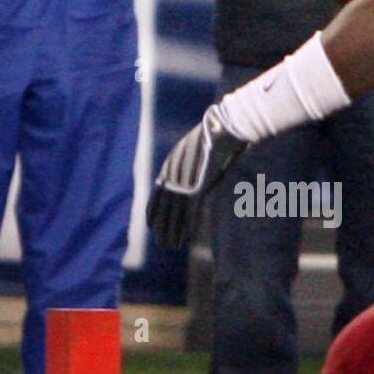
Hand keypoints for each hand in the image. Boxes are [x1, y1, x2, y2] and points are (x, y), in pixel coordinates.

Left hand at [146, 105, 248, 249]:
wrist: (222, 127)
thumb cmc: (212, 135)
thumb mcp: (194, 151)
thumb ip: (190, 167)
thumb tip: (191, 180)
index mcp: (169, 165)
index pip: (156, 194)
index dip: (154, 211)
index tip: (151, 226)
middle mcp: (173, 174)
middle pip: (165, 207)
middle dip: (164, 227)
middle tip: (162, 243)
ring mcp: (185, 180)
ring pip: (176, 212)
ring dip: (174, 231)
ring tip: (172, 246)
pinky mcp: (199, 186)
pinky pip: (192, 211)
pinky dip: (190, 226)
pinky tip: (187, 238)